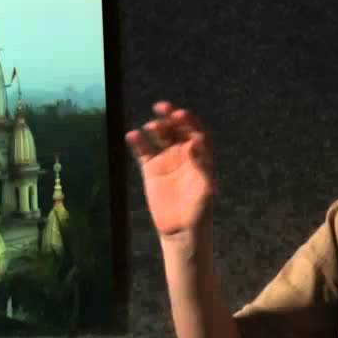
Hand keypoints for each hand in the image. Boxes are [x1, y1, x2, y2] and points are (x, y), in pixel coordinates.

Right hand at [125, 101, 215, 239]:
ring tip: (151, 127)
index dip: (188, 120)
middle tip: (162, 107)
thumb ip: (201, 167)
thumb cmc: (200, 211)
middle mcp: (184, 154)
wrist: (181, 230)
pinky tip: (132, 135)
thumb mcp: (205, 190)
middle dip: (170, 116)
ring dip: (156, 127)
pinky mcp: (151, 170)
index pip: (195, 131)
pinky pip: (143, 151)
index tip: (180, 114)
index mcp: (200, 156)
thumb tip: (194, 144)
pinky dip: (137, 142)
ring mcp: (166, 160)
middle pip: (177, 128)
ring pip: (160, 136)